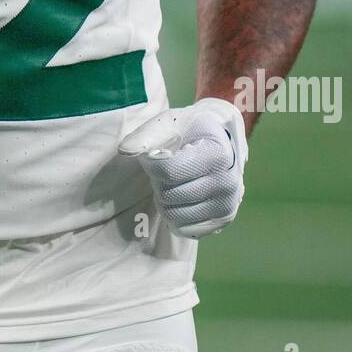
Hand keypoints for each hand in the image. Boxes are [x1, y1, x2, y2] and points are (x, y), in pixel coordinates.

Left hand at [118, 97, 248, 238]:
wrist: (223, 141)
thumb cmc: (192, 130)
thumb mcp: (170, 123)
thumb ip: (146, 136)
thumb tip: (124, 150)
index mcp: (217, 155)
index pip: (167, 172)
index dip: (151, 164)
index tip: (156, 155)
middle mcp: (227, 183)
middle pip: (169, 196)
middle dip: (158, 182)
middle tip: (167, 168)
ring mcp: (227, 205)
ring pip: (174, 215)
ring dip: (165, 199)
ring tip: (174, 182)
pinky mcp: (223, 220)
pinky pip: (184, 228)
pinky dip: (175, 214)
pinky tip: (182, 197)